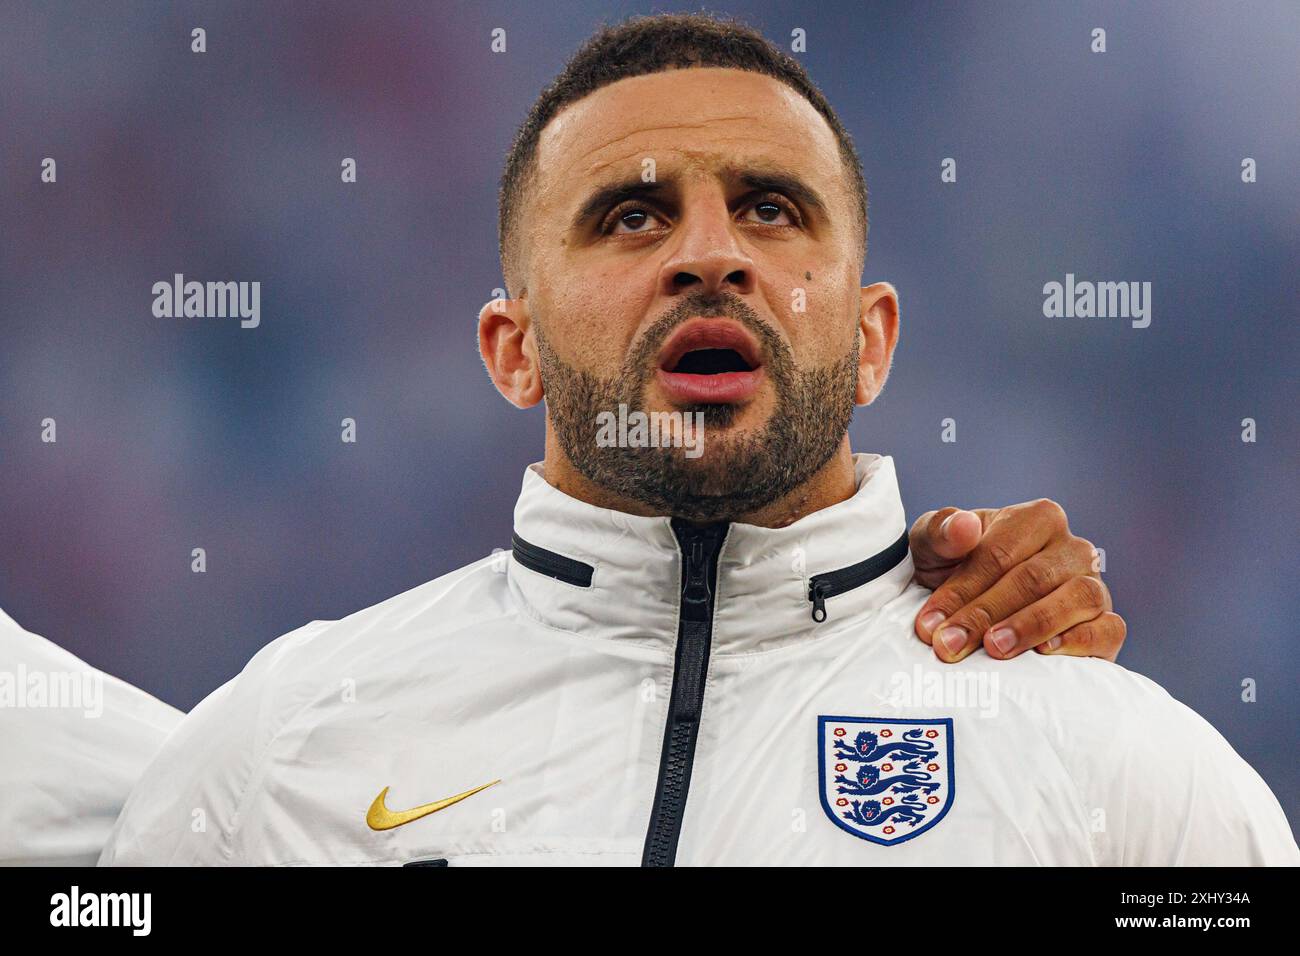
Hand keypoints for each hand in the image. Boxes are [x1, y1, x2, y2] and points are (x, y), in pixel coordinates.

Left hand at [908, 500, 1124, 662]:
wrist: (970, 611)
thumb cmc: (951, 571)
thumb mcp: (933, 548)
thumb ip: (941, 533)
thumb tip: (964, 526)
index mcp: (1036, 518)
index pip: (998, 554)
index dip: (961, 590)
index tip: (929, 624)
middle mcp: (1073, 547)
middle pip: (1032, 579)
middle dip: (984, 615)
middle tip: (949, 645)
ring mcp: (1096, 584)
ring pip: (1077, 598)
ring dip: (1031, 626)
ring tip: (994, 648)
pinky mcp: (1108, 624)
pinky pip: (1108, 629)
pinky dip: (1080, 641)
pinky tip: (1045, 652)